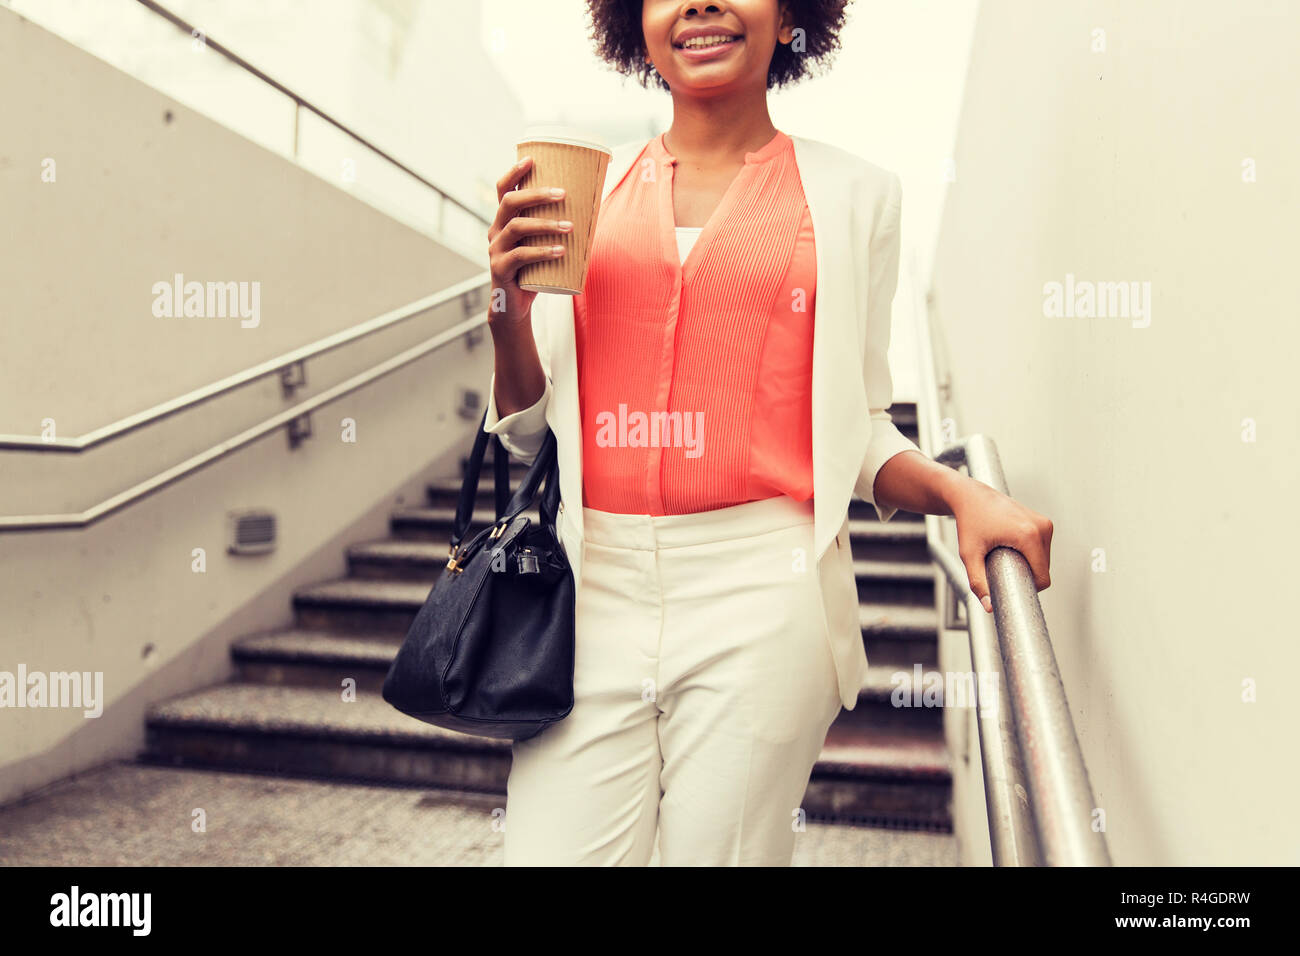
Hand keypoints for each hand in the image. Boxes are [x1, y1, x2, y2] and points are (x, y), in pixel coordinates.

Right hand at [488, 156, 571, 324]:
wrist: (514, 307)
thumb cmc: (533, 272)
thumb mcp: (542, 246)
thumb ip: (555, 229)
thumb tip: (592, 210)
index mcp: (504, 221)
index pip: (503, 190)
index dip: (514, 173)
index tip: (531, 159)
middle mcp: (496, 231)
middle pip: (510, 203)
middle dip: (536, 194)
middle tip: (563, 194)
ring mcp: (496, 250)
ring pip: (517, 227)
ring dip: (546, 224)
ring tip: (570, 227)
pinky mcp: (500, 269)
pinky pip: (521, 256)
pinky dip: (543, 252)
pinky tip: (561, 251)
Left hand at [949, 481, 1053, 613]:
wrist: (970, 496)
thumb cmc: (969, 520)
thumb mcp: (969, 554)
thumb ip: (978, 582)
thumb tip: (989, 605)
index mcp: (1029, 535)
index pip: (1043, 576)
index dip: (1029, 586)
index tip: (1010, 585)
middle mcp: (1041, 527)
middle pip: (1045, 568)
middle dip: (1027, 574)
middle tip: (1002, 568)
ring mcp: (1044, 522)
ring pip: (1045, 559)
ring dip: (1030, 564)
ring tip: (1007, 556)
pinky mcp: (1043, 521)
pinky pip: (1043, 548)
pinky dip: (1031, 553)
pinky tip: (1013, 549)